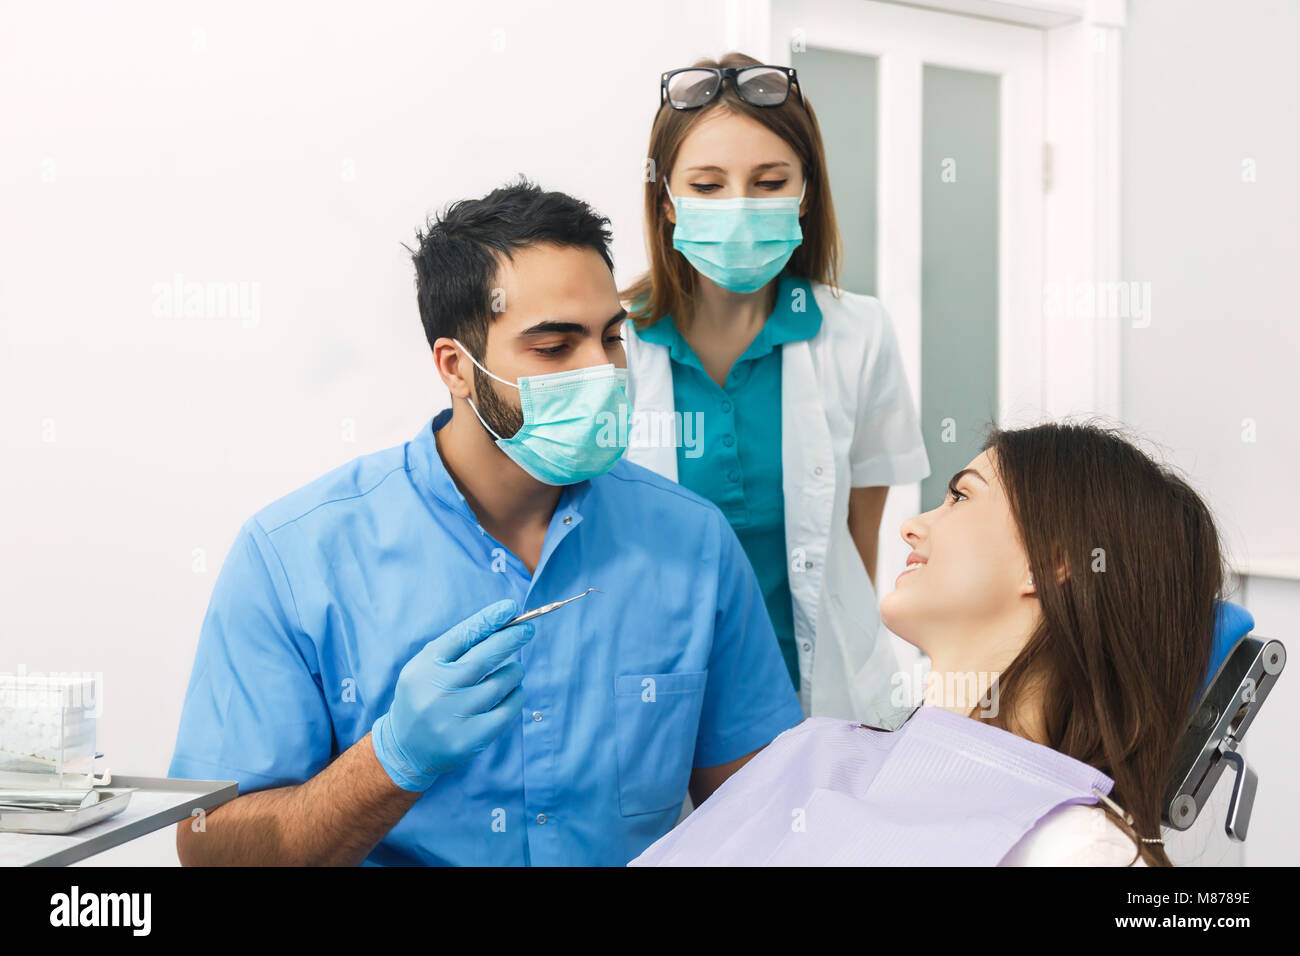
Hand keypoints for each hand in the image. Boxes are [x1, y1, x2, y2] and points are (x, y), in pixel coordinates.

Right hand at [371, 599, 533, 791]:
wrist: (407, 748)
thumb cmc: (425, 696)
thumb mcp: (426, 667)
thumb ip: (456, 648)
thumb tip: (500, 623)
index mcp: (424, 667)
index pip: (461, 636)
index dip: (488, 620)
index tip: (510, 608)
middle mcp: (437, 691)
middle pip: (483, 658)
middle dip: (510, 639)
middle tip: (527, 628)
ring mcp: (454, 717)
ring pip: (499, 684)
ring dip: (514, 671)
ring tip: (515, 669)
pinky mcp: (470, 738)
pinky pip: (506, 710)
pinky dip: (516, 696)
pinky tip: (514, 690)